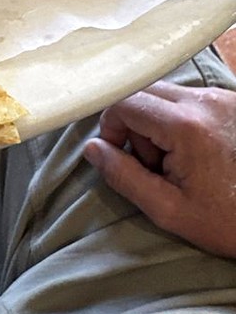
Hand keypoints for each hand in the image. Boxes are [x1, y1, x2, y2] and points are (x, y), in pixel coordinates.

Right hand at [84, 81, 235, 256]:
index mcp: (184, 124)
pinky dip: (180, 119)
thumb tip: (93, 149)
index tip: (120, 156)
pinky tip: (197, 152)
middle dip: (134, 125)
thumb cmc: (230, 220)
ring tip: (178, 161)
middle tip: (152, 163)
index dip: (111, 127)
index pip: (124, 102)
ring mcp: (222, 96)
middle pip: (143, 92)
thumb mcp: (170, 210)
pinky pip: (189, 98)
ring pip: (165, 93)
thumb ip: (125, 177)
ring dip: (157, 121)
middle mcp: (203, 99)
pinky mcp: (233, 100)